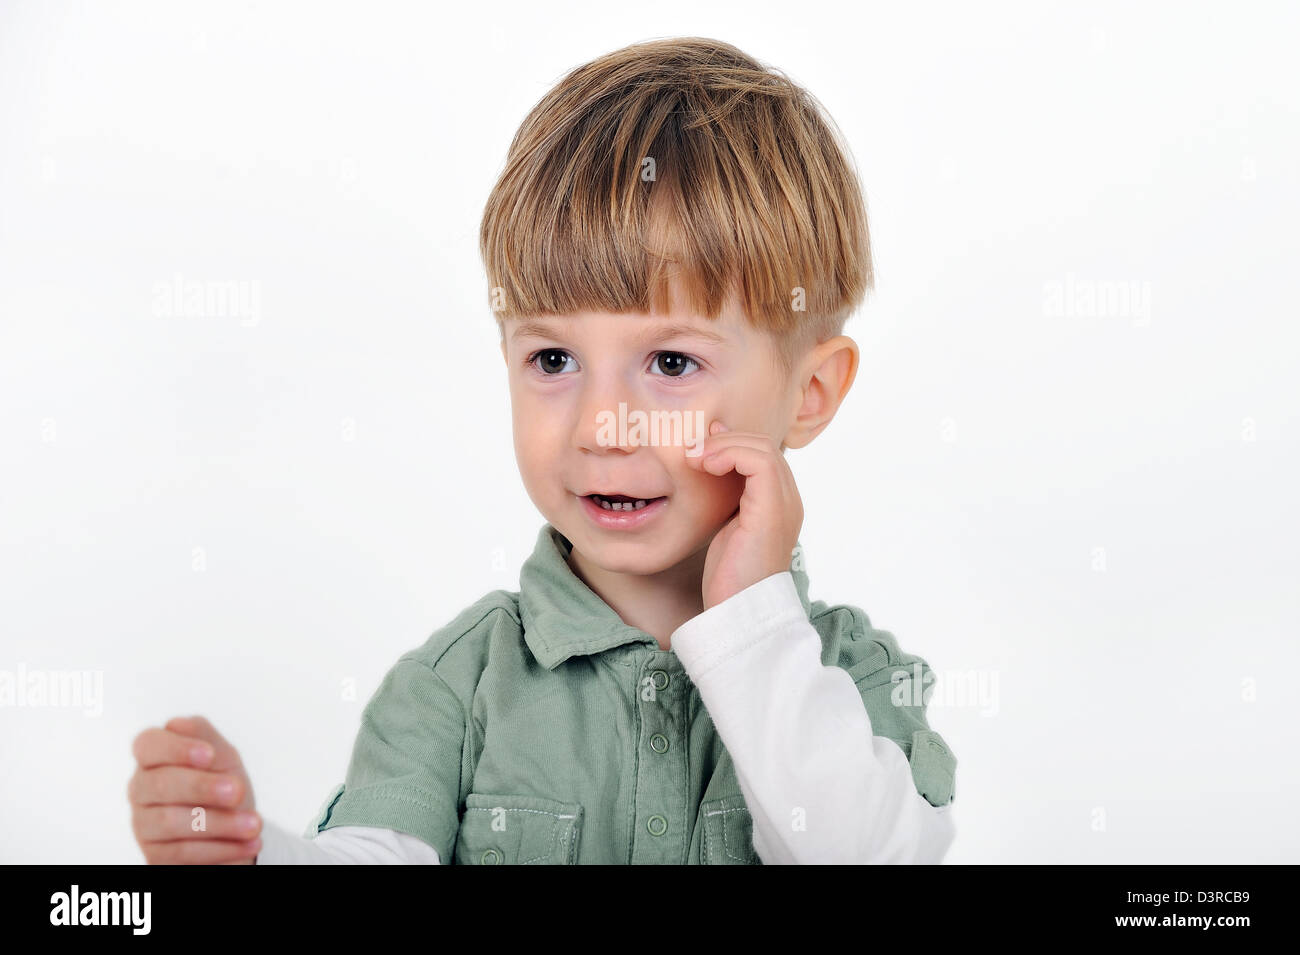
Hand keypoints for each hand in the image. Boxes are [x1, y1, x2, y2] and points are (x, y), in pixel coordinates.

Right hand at [128, 715, 262, 863]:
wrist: (235, 831)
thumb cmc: (225, 786)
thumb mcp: (223, 758)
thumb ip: (204, 737)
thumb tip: (178, 725)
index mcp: (155, 758)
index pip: (148, 744)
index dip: (176, 748)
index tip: (209, 755)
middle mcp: (142, 788)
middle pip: (159, 784)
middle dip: (202, 787)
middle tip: (237, 791)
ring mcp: (143, 823)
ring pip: (170, 821)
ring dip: (219, 823)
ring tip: (253, 825)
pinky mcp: (153, 855)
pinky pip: (181, 853)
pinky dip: (220, 849)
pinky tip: (247, 844)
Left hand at [685, 419, 803, 610]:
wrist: (738, 614)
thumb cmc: (728, 578)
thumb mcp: (725, 527)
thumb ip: (725, 496)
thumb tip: (711, 460)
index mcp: (779, 504)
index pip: (762, 454)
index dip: (731, 443)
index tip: (700, 450)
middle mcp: (789, 501)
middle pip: (764, 445)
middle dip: (725, 440)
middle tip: (693, 452)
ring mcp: (785, 505)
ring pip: (763, 447)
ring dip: (724, 445)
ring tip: (697, 459)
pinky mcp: (772, 511)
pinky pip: (759, 462)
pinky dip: (730, 454)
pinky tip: (707, 467)